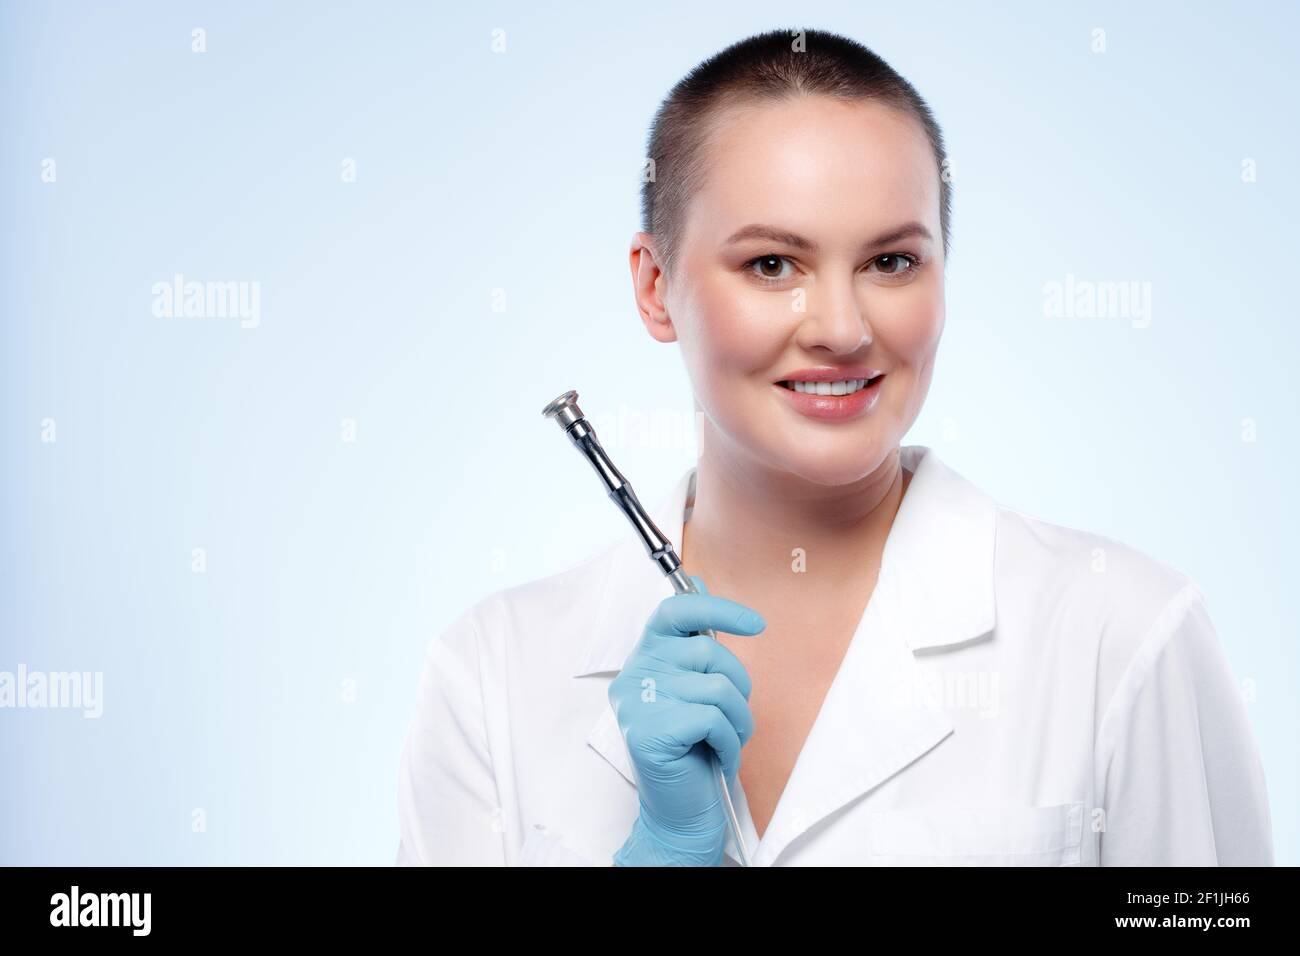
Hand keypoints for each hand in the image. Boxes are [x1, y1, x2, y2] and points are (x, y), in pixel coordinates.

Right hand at [609, 576, 763, 865]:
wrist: (680, 812)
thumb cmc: (693, 749)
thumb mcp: (694, 688)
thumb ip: (694, 641)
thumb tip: (697, 579)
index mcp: (643, 659)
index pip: (673, 611)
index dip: (715, 608)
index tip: (755, 624)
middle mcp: (633, 677)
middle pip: (708, 653)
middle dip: (738, 687)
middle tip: (731, 717)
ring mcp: (639, 704)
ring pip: (718, 688)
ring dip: (737, 720)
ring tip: (725, 740)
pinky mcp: (651, 731)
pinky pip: (714, 719)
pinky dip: (729, 742)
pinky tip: (717, 757)